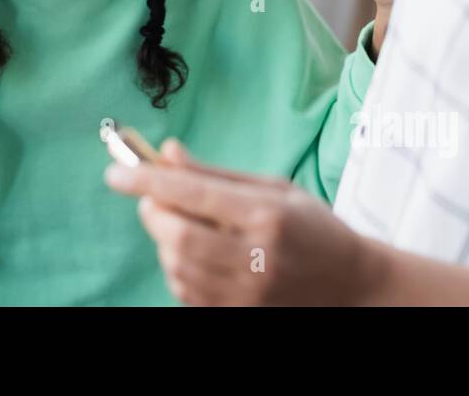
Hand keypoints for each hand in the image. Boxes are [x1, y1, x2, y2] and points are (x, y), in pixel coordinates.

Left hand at [105, 139, 375, 304]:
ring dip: (164, 240)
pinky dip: (176, 267)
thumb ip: (215, 175)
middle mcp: (257, 258)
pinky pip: (184, 291)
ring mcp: (247, 294)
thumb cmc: (311, 228)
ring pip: (175, 266)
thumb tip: (167, 152)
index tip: (116, 172)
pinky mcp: (237, 315)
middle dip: (152, 212)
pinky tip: (196, 254)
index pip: (194, 194)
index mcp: (267, 215)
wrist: (351, 287)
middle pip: (177, 236)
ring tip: (183, 226)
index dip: (148, 181)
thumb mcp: (272, 188)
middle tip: (153, 199)